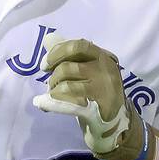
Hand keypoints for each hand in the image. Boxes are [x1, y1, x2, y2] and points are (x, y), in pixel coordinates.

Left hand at [32, 33, 143, 159]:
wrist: (114, 120)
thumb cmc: (96, 90)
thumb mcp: (88, 68)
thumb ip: (70, 54)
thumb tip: (49, 39)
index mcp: (102, 56)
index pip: (78, 45)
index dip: (57, 52)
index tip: (45, 65)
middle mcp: (106, 70)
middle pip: (70, 67)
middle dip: (54, 75)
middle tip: (49, 82)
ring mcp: (104, 90)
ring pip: (67, 86)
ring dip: (54, 90)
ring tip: (53, 94)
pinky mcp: (99, 109)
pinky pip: (69, 104)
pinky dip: (52, 104)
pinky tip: (44, 105)